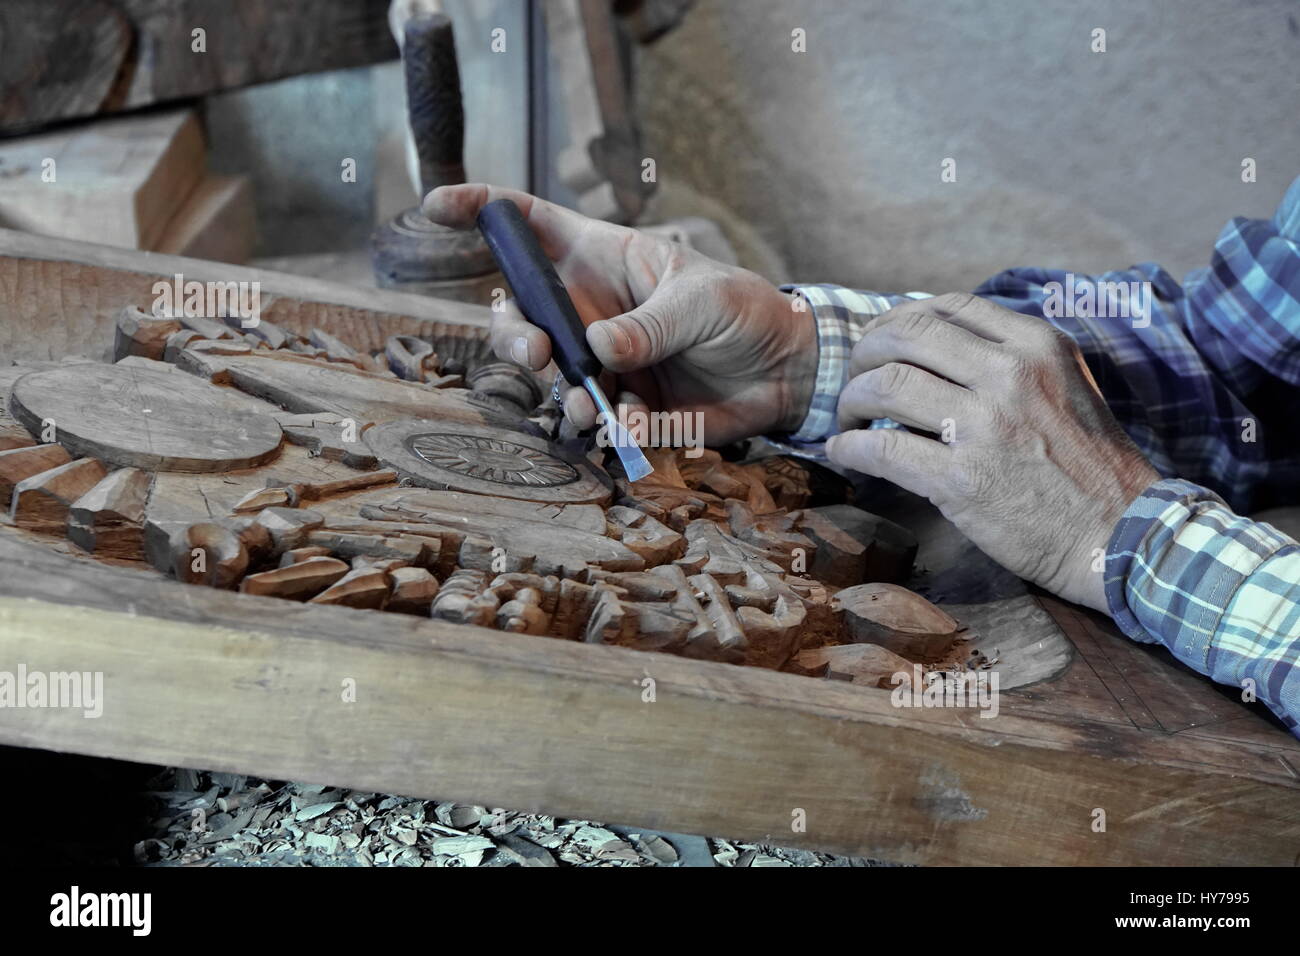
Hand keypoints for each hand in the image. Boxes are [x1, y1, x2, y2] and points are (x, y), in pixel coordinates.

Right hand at [423, 184, 817, 443]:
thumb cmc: (745, 312)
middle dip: (515, 337)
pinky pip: (598, 423)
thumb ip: (651, 325)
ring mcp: (603, 362)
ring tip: (598, 413)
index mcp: (604, 260)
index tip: (438, 204)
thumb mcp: (703, 303)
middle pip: (522, 316)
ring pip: (553, 380)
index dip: (483, 209)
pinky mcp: (624, 408)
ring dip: (566, 397)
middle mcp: (591, 311)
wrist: (786, 373)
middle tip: (538, 356)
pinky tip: (640, 430)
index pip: (532, 224)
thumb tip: (598, 349)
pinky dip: (614, 431)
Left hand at [825, 293, 1159, 610]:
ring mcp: (985, 426)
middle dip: (864, 356)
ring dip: (851, 402)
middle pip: (904, 336)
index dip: (899, 320)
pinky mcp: (961, 479)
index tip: (881, 345)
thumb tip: (938, 343)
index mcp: (1036, 346)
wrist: (1120, 536)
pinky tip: (844, 453)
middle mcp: (1010, 375)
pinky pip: (880, 449)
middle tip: (856, 382)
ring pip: (884, 386)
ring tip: (850, 421)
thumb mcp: (1066, 386)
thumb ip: (1012, 358)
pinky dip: (848, 448)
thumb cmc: (1089, 466)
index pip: (947, 307)